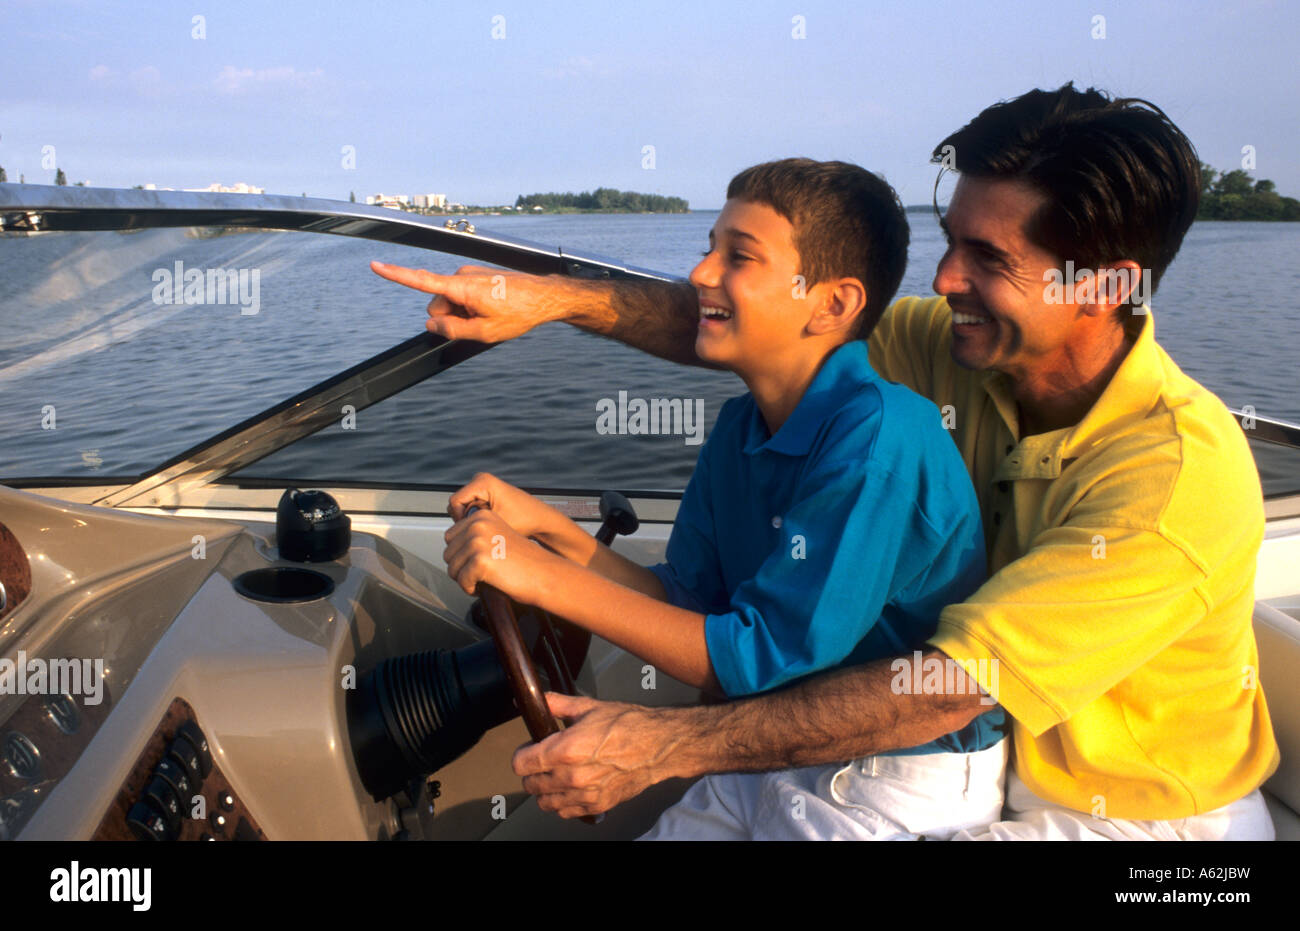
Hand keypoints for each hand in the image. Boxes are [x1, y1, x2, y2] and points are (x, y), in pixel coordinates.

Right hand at [370, 261, 567, 341]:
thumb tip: (431, 324)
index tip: (376, 265)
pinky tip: (492, 310)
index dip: (396, 275)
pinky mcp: (477, 276)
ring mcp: (470, 274)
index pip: (421, 281)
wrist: (545, 297)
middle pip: (437, 304)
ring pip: (451, 302)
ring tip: (489, 316)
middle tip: (479, 324)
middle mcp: (462, 275)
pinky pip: (463, 295)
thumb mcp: (485, 332)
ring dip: (462, 313)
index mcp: (461, 287)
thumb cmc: (519, 313)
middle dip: (449, 318)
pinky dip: (471, 306)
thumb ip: (453, 330)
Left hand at [442, 506, 552, 598]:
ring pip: (452, 568)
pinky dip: (469, 588)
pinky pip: (462, 581)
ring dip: (464, 578)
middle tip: (477, 574)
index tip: (474, 562)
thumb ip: (477, 535)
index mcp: (482, 516)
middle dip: (460, 567)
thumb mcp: (498, 536)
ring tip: (480, 580)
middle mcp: (478, 525)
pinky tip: (482, 587)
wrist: (544, 574)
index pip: (451, 537)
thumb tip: (453, 548)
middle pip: (448, 552)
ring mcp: (478, 542)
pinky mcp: (480, 561)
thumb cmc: (525, 560)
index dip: (460, 554)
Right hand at [447, 472, 564, 540]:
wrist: (540, 519)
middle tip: (482, 530)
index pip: (455, 502)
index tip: (471, 531)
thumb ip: (472, 525)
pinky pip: (470, 507)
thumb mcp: (495, 524)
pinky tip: (491, 524)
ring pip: (463, 507)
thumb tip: (453, 531)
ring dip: (471, 520)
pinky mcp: (485, 493)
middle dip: (465, 519)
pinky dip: (477, 518)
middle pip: (457, 504)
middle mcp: (481, 479)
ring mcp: (483, 485)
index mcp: (483, 482)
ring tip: (489, 527)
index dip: (459, 519)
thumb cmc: (524, 521)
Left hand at [511, 692, 679, 818]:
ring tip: (555, 775)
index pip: (521, 764)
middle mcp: (571, 776)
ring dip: (545, 789)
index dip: (522, 753)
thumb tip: (539, 699)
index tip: (529, 748)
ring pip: (544, 802)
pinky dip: (563, 803)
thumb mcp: (589, 707)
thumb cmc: (629, 725)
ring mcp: (584, 794)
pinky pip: (565, 812)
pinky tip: (570, 788)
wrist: (658, 746)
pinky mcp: (597, 805)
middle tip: (543, 759)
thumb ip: (558, 704)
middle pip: (530, 785)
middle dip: (532, 771)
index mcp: (566, 750)